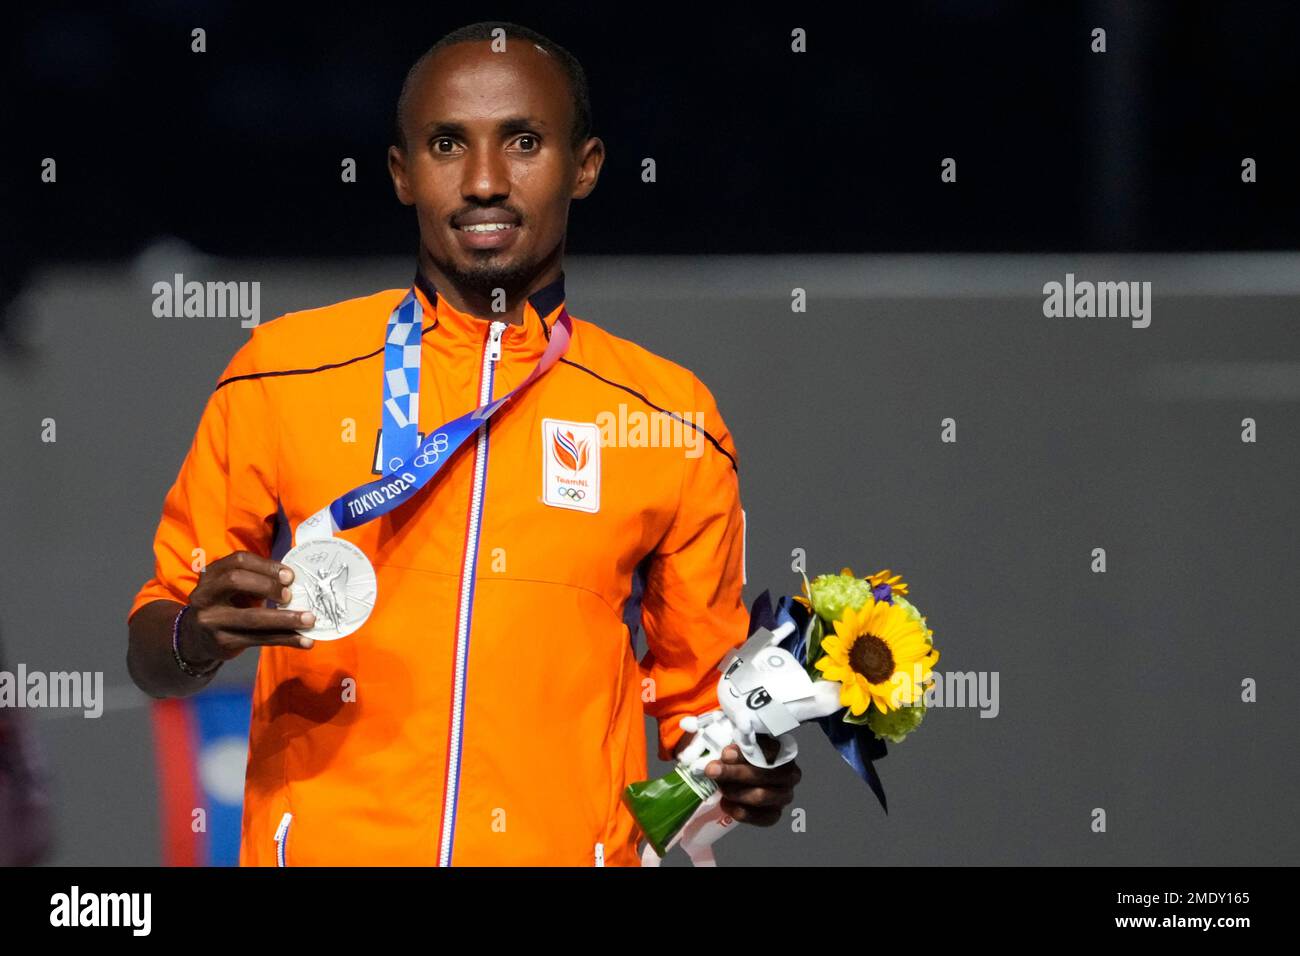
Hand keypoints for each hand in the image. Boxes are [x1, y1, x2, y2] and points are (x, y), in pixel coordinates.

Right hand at [181, 551, 316, 665]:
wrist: (196, 638)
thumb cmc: (226, 605)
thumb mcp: (234, 588)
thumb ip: (258, 580)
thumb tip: (298, 582)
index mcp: (212, 574)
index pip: (238, 561)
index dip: (266, 566)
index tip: (290, 575)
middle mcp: (206, 594)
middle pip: (236, 581)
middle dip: (268, 586)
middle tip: (291, 595)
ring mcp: (211, 620)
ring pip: (252, 618)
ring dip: (286, 619)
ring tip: (310, 620)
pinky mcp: (222, 642)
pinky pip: (259, 639)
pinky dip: (286, 639)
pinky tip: (304, 641)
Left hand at [704, 733, 800, 826]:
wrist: (743, 779)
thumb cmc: (742, 758)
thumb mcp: (740, 745)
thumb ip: (735, 746)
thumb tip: (723, 753)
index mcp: (783, 751)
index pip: (769, 750)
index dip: (745, 753)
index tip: (726, 754)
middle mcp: (789, 774)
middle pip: (763, 775)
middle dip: (734, 773)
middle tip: (712, 770)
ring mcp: (784, 795)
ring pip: (760, 796)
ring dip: (734, 791)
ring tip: (719, 786)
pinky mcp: (775, 814)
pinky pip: (760, 817)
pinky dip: (739, 811)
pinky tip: (725, 803)